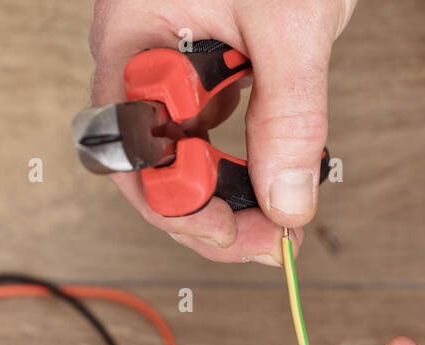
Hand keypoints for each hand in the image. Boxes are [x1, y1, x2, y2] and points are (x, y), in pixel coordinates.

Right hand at [89, 0, 356, 263]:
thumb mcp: (289, 23)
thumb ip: (291, 117)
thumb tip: (288, 201)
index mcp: (133, 40)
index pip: (138, 157)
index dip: (184, 209)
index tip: (240, 232)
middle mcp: (142, 57)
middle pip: (156, 170)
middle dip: (210, 214)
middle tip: (270, 241)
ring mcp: (171, 61)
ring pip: (185, 156)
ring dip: (231, 192)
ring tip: (279, 216)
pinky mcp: (207, 62)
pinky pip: (213, 128)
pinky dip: (247, 159)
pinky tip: (277, 172)